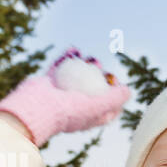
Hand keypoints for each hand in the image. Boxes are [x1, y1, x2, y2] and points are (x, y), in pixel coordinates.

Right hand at [0, 47, 131, 144]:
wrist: (37, 108)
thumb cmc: (70, 112)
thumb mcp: (99, 107)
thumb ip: (115, 99)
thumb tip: (129, 91)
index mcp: (86, 117)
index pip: (105, 107)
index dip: (113, 95)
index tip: (116, 83)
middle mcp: (73, 106)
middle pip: (90, 89)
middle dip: (98, 76)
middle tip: (101, 67)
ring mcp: (59, 95)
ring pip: (74, 77)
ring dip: (83, 65)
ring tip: (90, 58)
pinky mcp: (47, 83)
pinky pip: (58, 67)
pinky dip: (66, 58)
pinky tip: (74, 49)